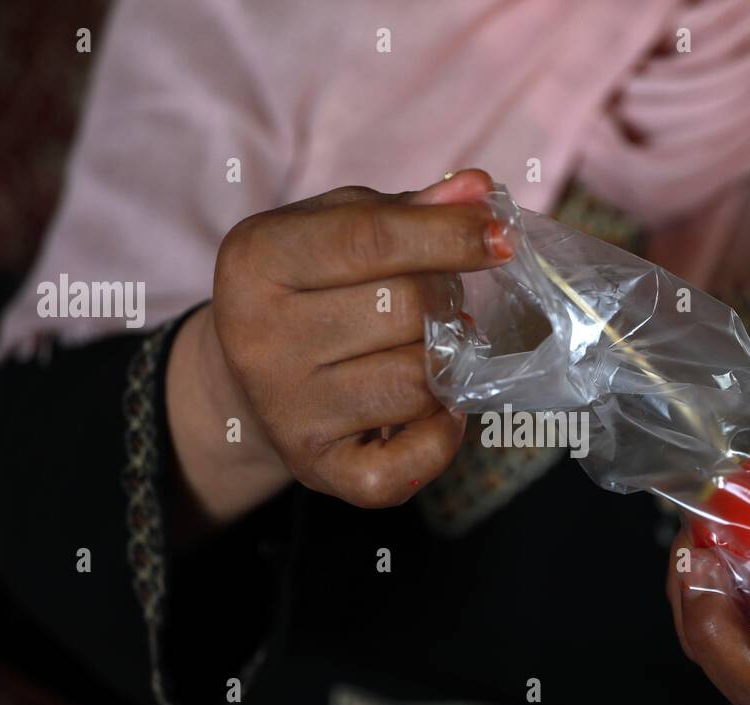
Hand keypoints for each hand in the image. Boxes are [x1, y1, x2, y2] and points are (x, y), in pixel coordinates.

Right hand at [166, 170, 509, 533]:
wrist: (248, 384)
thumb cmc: (309, 290)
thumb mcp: (338, 230)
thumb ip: (408, 211)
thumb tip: (479, 190)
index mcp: (257, 260)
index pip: (373, 238)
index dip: (450, 235)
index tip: (502, 237)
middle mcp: (260, 338)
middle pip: (408, 309)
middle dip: (445, 301)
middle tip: (438, 305)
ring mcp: (287, 411)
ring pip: (421, 380)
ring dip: (445, 364)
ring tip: (426, 351)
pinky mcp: (318, 469)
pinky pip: (415, 459)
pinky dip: (442, 434)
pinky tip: (430, 408)